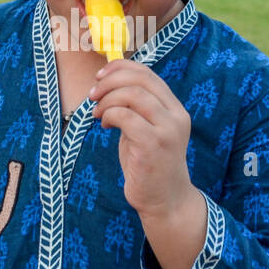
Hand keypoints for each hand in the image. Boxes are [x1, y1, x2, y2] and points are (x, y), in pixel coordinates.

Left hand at [89, 60, 195, 217]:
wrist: (165, 200)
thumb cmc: (149, 165)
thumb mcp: (146, 130)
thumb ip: (135, 108)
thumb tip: (107, 83)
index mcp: (175, 109)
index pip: (148, 74)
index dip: (121, 68)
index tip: (101, 75)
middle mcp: (176, 116)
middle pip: (141, 80)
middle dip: (110, 82)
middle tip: (93, 95)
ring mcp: (167, 130)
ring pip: (132, 95)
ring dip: (107, 100)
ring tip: (98, 114)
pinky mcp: (153, 145)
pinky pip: (125, 117)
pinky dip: (109, 115)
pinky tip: (105, 126)